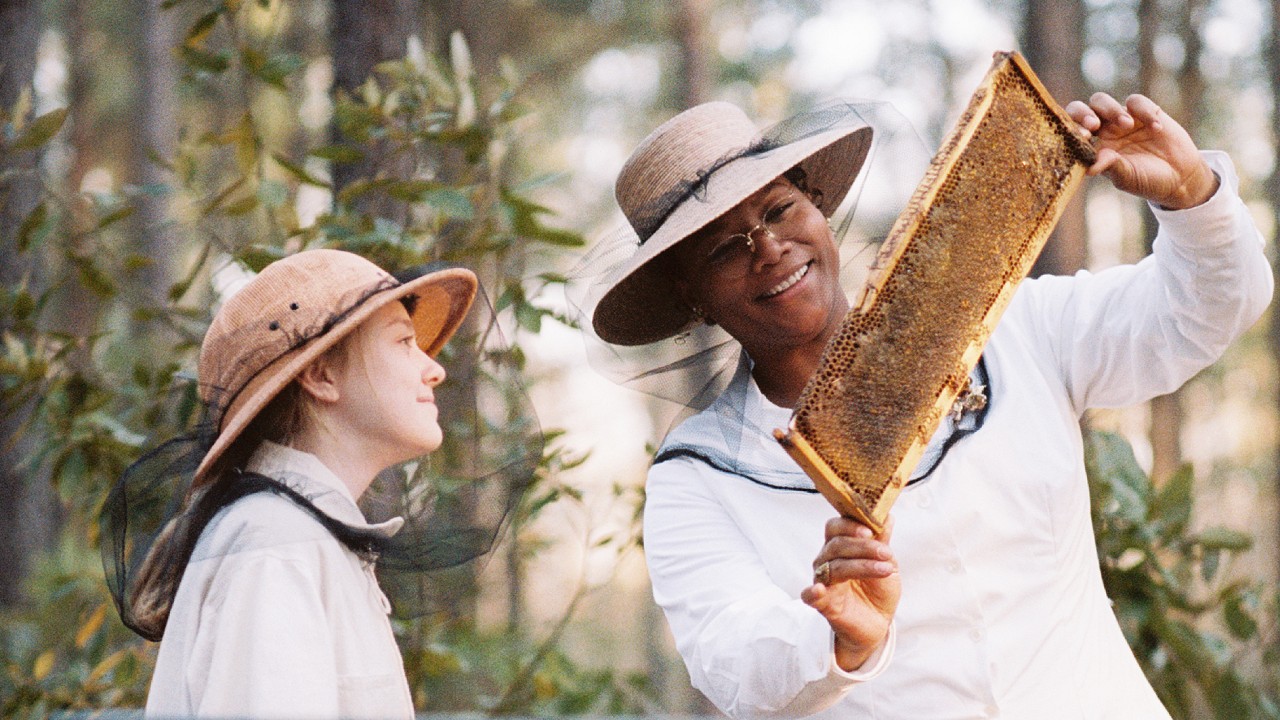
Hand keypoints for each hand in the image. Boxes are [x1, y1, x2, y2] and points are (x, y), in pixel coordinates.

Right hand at [801, 515, 900, 670]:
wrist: (878, 622)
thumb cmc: (877, 588)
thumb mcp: (886, 561)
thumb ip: (882, 540)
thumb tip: (887, 515)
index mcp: (839, 546)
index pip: (836, 527)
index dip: (850, 525)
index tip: (870, 530)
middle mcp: (827, 560)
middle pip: (836, 545)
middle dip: (863, 546)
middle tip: (886, 552)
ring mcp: (824, 581)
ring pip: (834, 567)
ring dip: (861, 566)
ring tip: (885, 569)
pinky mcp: (823, 604)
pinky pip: (810, 596)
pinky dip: (812, 592)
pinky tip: (818, 590)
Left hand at [1065, 92, 1217, 209]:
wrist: (1179, 176)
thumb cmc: (1146, 180)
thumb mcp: (1126, 177)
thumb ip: (1110, 167)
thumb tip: (1089, 168)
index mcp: (1092, 147)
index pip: (1072, 132)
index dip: (1072, 130)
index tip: (1084, 136)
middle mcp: (1101, 131)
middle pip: (1081, 109)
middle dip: (1083, 113)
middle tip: (1094, 125)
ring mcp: (1121, 119)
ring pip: (1102, 101)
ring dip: (1111, 110)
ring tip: (1127, 124)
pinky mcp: (1143, 111)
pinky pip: (1136, 102)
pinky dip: (1145, 112)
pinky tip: (1156, 129)